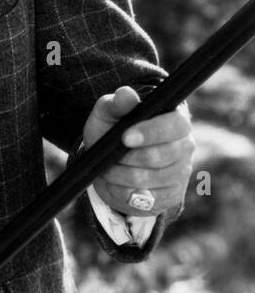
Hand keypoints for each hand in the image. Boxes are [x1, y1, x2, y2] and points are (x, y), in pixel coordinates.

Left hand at [82, 85, 193, 218]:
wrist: (109, 161)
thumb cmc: (112, 130)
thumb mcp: (108, 114)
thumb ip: (117, 104)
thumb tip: (127, 94)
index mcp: (176, 120)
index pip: (175, 126)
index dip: (150, 132)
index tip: (125, 137)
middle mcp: (185, 146)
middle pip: (162, 156)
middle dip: (128, 158)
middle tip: (109, 156)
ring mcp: (181, 172)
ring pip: (152, 178)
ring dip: (122, 175)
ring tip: (107, 169)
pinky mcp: (172, 195)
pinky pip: (148, 199)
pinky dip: (125, 192)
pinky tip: (116, 183)